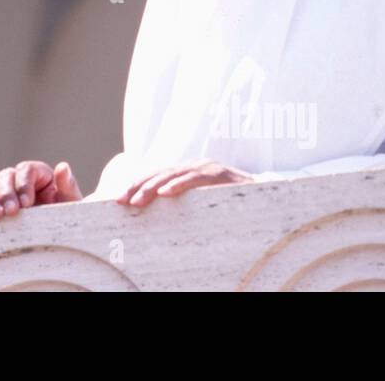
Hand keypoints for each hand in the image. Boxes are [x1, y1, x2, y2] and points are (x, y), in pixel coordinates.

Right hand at [0, 160, 82, 218]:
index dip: (24, 184)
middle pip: (7, 175)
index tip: (27, 203)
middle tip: (11, 212)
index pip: (27, 170)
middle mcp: (20, 179)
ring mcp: (6, 191)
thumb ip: (68, 186)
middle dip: (7, 193)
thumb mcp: (71, 203)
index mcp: (39, 174)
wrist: (59, 235)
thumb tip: (63, 166)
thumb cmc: (67, 217)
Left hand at [116, 159, 252, 207]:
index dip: (136, 186)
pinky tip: (165, 194)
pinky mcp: (220, 174)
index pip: (156, 177)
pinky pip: (196, 178)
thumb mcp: (202, 204)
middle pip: (159, 174)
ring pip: (173, 175)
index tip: (118, 199)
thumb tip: (156, 218)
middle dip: (138, 187)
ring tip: (137, 200)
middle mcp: (194, 166)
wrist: (266, 196)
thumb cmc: (231, 204)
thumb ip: (183, 206)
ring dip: (152, 187)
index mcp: (186, 172)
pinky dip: (179, 185)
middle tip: (121, 201)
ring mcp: (206, 167)